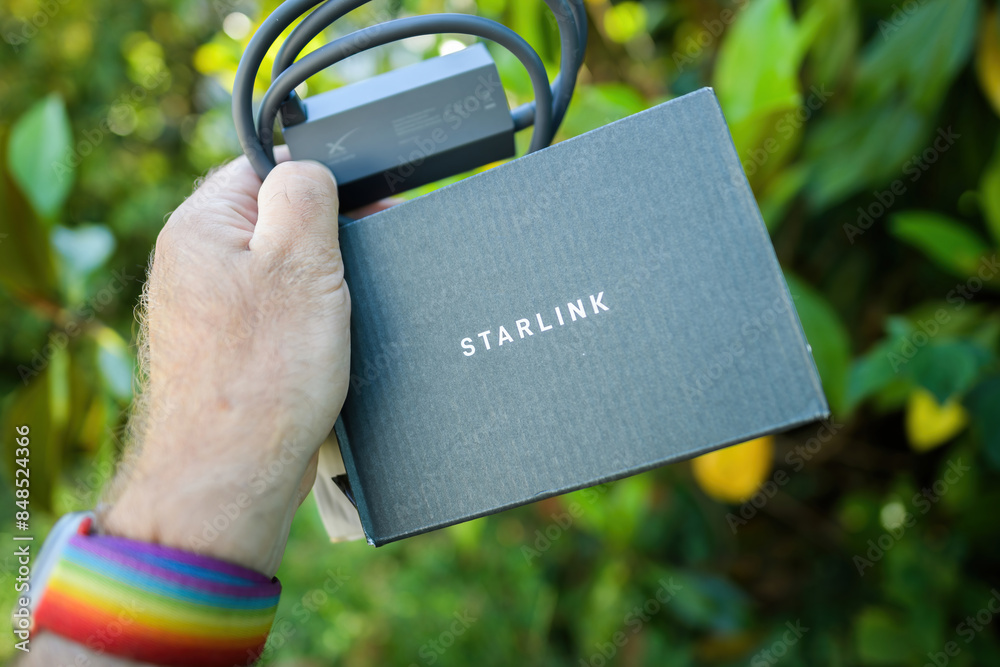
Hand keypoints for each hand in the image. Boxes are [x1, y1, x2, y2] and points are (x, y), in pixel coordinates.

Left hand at [100, 151, 357, 575]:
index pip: (265, 167)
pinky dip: (306, 328)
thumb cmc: (261, 377)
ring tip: (334, 323)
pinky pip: (276, 318)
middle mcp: (193, 265)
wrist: (228, 478)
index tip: (362, 213)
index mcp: (201, 227)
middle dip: (325, 244)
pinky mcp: (225, 352)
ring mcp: (206, 312)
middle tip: (352, 276)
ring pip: (280, 274)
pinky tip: (321, 353)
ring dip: (318, 291)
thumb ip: (304, 195)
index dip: (322, 182)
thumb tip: (309, 169)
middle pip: (275, 223)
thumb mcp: (301, 264)